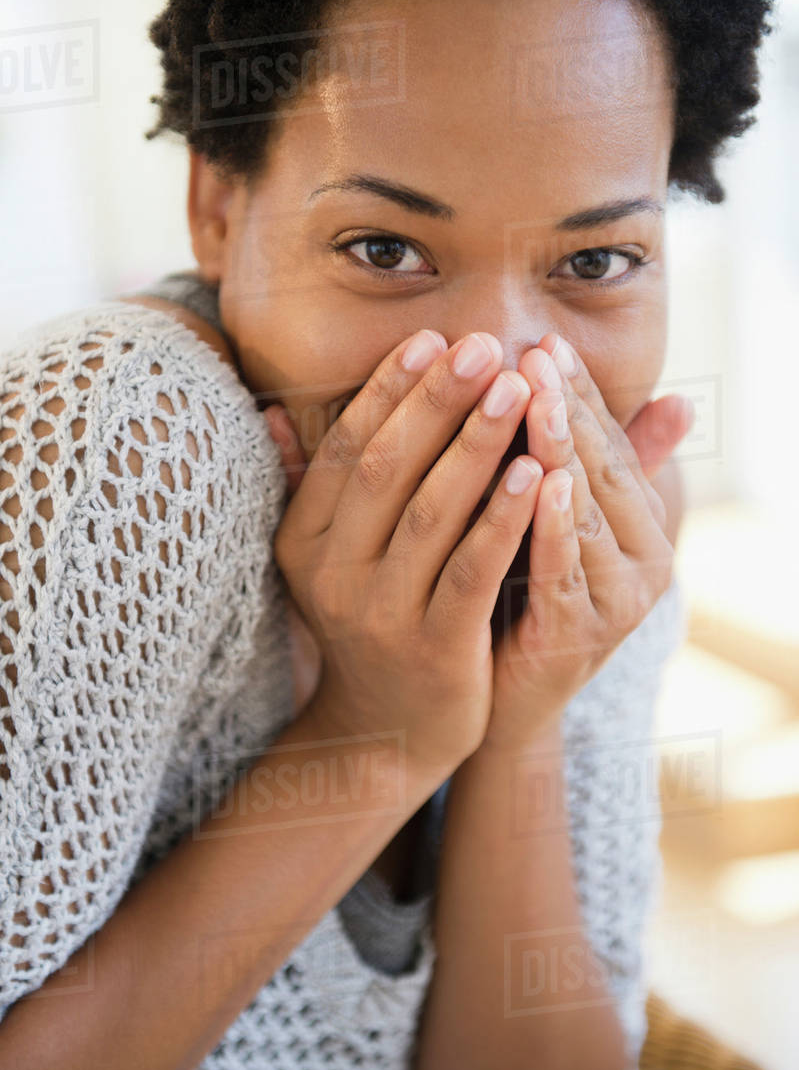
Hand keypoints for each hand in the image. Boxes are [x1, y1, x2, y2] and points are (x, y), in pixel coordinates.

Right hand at [263, 330, 542, 776]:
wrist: (389, 731)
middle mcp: (333, 576)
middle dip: (437, 403)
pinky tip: (538, 472)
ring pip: (430, 515)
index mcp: (304, 542)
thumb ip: (308, 488)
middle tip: (485, 345)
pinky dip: (503, 519)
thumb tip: (271, 413)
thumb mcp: (327, 559)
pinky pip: (471, 573)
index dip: (387, 391)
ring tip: (519, 390)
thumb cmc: (373, 622)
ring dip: (476, 447)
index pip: (345, 450)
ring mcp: (381, 615)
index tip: (431, 338)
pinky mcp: (434, 650)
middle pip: (386, 471)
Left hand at [479, 332, 691, 754]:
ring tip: (536, 398)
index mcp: (641, 525)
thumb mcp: (558, 520)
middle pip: (601, 470)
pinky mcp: (578, 637)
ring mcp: (615, 602)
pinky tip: (537, 481)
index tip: (545, 342)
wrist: (502, 700)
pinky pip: (563, 572)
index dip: (580, 393)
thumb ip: (597, 463)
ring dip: (561, 451)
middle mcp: (643, 561)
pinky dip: (551, 526)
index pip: (610, 445)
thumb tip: (678, 400)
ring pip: (586, 513)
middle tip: (535, 355)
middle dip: (567, 408)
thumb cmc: (524, 592)